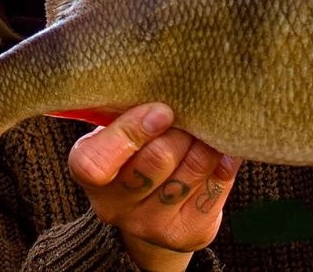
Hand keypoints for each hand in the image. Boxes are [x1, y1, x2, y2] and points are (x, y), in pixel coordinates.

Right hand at [67, 103, 240, 271]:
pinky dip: (224, 160)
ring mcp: (150, 225)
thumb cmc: (134, 148)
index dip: (131, 132)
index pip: (96, 162)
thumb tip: (174, 80)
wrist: (150, 208)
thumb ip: (132, 107)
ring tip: (206, 128)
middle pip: (158, 158)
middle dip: (181, 129)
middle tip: (189, 114)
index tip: (162, 111)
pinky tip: (220, 151)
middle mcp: (114, 206)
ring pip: (194, 168)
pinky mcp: (187, 233)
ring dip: (206, 141)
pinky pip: (218, 184)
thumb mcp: (119, 125)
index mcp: (87, 169)